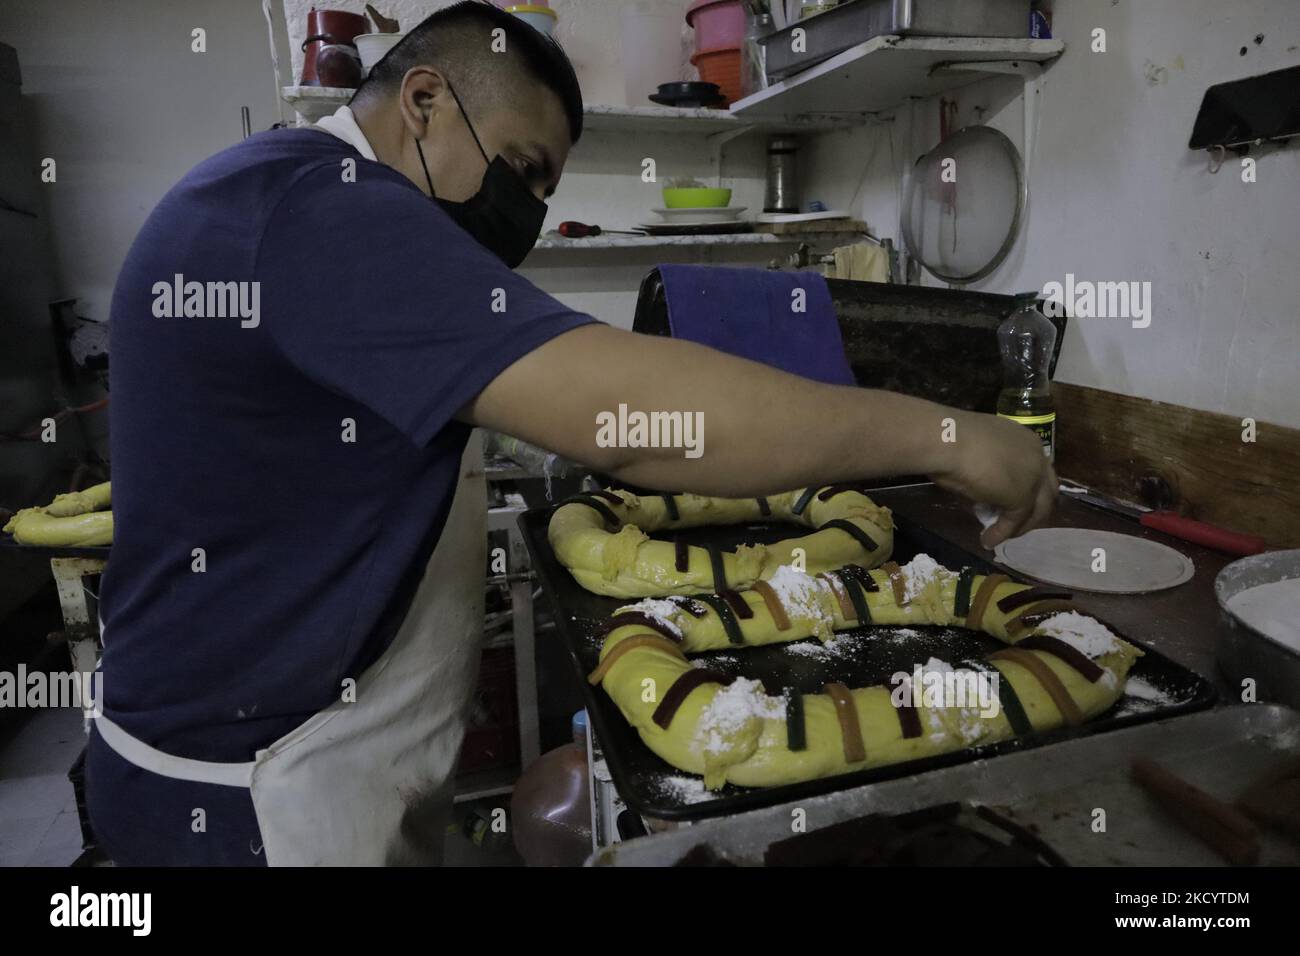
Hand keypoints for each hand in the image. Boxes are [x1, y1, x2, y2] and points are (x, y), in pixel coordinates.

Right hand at [930, 412, 1057, 548]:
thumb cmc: (951, 438)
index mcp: (1026, 440)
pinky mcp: (1021, 497)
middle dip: (1031, 510)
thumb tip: (981, 490)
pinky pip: (1014, 521)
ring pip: (1037, 509)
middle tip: (1012, 522)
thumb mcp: (977, 451)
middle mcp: (1036, 457)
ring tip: (999, 536)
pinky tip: (987, 540)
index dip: (1026, 487)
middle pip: (1046, 491)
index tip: (1008, 499)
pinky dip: (1001, 533)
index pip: (1037, 470)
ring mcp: (1032, 478)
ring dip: (1020, 526)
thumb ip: (988, 468)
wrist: (947, 440)